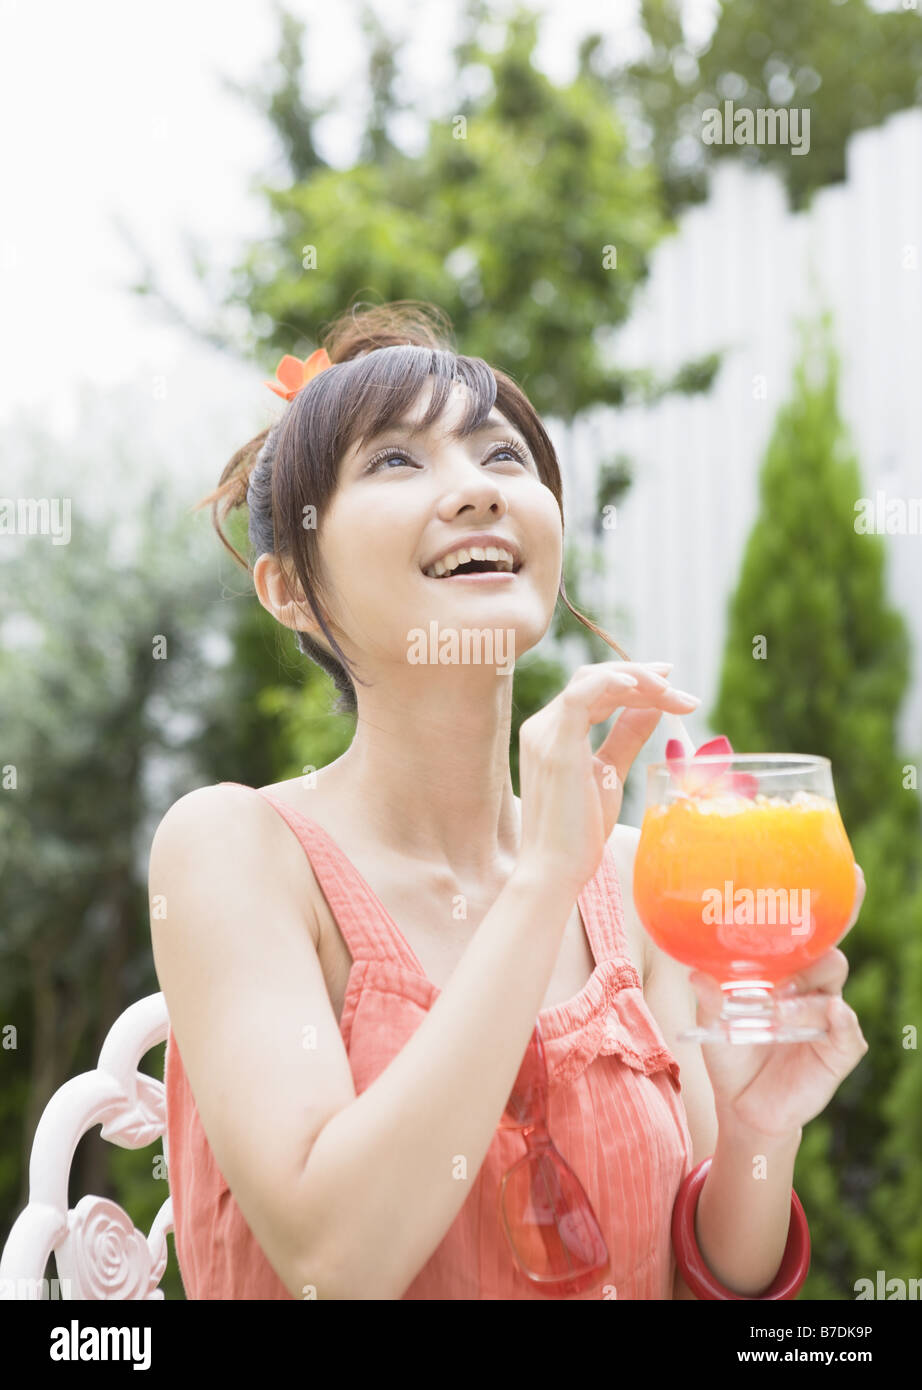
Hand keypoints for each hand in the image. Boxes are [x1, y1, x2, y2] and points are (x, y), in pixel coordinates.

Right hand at [517, 661, 699, 894]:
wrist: (555, 870)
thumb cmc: (578, 833)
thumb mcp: (609, 774)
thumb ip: (626, 737)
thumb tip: (652, 708)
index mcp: (553, 732)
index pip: (596, 691)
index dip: (636, 684)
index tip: (673, 689)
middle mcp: (542, 726)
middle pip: (596, 680)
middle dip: (643, 679)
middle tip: (683, 693)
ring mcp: (545, 732)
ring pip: (591, 680)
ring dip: (636, 679)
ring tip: (672, 690)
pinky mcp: (555, 744)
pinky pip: (581, 695)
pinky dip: (611, 682)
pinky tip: (640, 684)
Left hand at [689, 863, 867, 1140]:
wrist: (742, 1105)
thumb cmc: (731, 1049)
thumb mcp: (713, 1021)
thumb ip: (710, 998)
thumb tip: (697, 976)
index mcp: (783, 969)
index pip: (811, 930)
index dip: (833, 902)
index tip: (850, 872)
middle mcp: (810, 987)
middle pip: (829, 950)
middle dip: (822, 939)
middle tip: (800, 947)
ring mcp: (827, 1017)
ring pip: (832, 986)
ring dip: (807, 989)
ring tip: (779, 1004)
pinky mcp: (838, 1050)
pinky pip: (849, 1030)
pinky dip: (840, 1021)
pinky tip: (830, 1017)